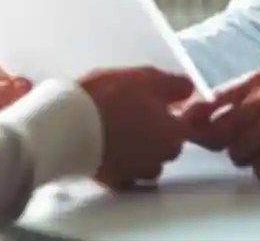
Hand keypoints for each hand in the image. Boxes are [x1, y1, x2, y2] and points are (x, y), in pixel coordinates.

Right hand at [79, 66, 194, 188]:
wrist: (69, 125)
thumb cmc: (111, 97)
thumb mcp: (146, 78)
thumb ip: (175, 85)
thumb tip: (190, 91)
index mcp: (172, 134)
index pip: (190, 128)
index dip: (178, 115)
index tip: (164, 105)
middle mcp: (160, 158)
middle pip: (168, 145)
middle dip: (159, 132)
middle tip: (137, 113)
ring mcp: (137, 173)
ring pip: (149, 163)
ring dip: (142, 151)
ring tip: (121, 132)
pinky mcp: (114, 182)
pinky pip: (127, 175)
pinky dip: (123, 165)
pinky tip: (111, 150)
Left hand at [181, 72, 259, 177]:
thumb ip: (236, 105)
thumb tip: (193, 123)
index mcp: (255, 82)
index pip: (208, 103)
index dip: (197, 123)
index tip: (197, 133)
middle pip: (218, 130)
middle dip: (223, 144)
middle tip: (244, 145)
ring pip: (236, 151)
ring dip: (246, 158)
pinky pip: (258, 166)